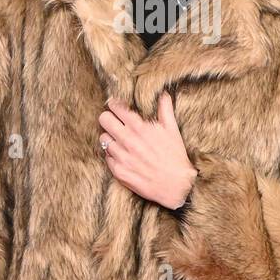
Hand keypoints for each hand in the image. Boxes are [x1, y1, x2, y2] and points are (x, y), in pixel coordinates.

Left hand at [99, 92, 197, 209]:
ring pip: (103, 139)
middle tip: (113, 121)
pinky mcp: (118, 171)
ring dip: (110, 138)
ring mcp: (121, 157)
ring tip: (119, 141)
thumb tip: (163, 94)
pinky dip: (112, 155)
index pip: (116, 108)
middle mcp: (128, 140)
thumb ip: (165, 109)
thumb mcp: (172, 130)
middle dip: (108, 118)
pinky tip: (122, 155)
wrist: (176, 185)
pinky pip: (107, 157)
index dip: (114, 105)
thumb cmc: (175, 156)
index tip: (114, 105)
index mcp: (140, 127)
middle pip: (104, 120)